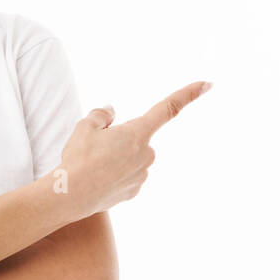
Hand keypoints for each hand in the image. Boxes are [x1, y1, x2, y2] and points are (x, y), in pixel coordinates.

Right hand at [57, 80, 211, 218]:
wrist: (70, 195)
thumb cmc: (78, 158)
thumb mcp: (84, 127)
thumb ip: (101, 115)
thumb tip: (111, 112)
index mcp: (138, 133)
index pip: (168, 108)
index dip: (189, 94)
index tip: (209, 83)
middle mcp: (147, 154)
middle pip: (136, 138)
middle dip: (120, 139)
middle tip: (94, 147)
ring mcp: (142, 175)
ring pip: (130, 158)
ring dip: (115, 159)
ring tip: (91, 166)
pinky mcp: (134, 192)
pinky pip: (126, 176)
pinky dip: (113, 176)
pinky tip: (97, 180)